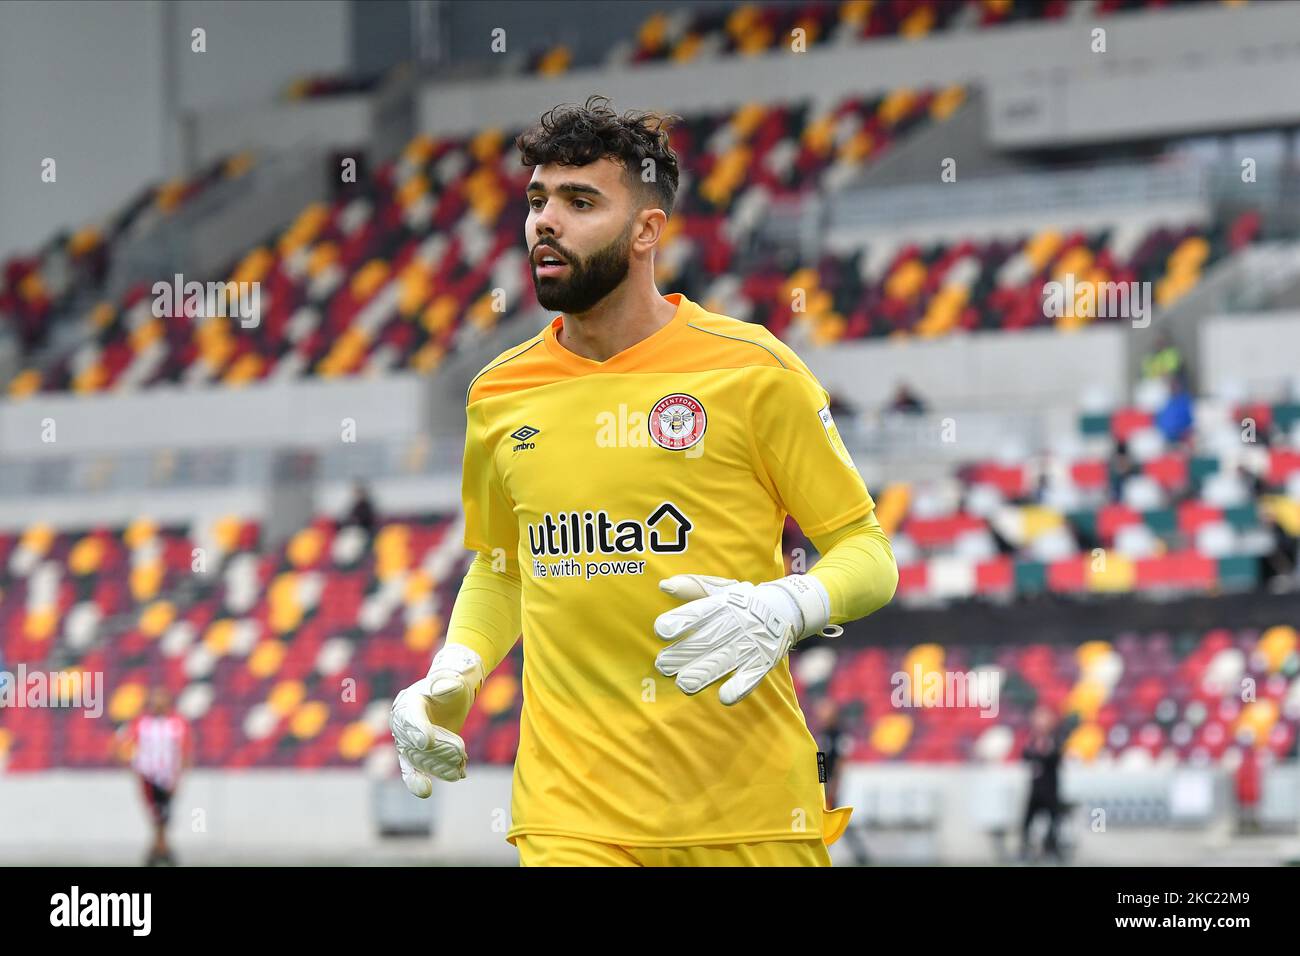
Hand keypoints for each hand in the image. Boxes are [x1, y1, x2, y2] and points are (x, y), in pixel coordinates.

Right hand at [389, 643, 483, 795]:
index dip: (419, 730)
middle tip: (461, 756)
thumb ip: (448, 685)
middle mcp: (402, 723)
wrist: (449, 696)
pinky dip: (416, 780)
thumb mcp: (451, 682)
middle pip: (415, 742)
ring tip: (457, 773)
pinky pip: (411, 768)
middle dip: (438, 752)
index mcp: (408, 702)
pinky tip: (425, 791)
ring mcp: (406, 740)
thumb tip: (449, 687)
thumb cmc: (451, 686)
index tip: (427, 742)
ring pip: (417, 758)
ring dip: (438, 767)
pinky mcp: (415, 753)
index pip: (411, 718)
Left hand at [653, 573, 840, 705]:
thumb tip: (663, 585)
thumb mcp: (719, 590)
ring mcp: (749, 644)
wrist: (785, 607)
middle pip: (706, 641)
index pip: (698, 612)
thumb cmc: (743, 600)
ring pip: (724, 660)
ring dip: (704, 673)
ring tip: (684, 684)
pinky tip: (724, 697)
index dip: (680, 621)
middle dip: (684, 654)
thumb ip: (691, 588)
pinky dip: (739, 686)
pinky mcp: (763, 661)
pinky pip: (751, 676)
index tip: (661, 630)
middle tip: (662, 665)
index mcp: (721, 605)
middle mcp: (734, 624)